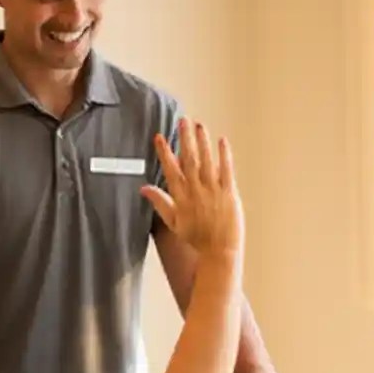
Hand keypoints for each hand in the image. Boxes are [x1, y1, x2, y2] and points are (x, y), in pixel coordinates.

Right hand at [140, 118, 242, 255]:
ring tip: (199, 125)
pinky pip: (227, 170)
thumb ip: (159, 202)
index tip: (159, 137)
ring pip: (207, 161)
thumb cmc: (196, 238)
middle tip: (182, 121)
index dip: (164, 152)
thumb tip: (143, 189)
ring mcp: (213, 191)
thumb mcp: (173, 222)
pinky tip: (222, 141)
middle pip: (189, 160)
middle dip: (185, 139)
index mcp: (181, 197)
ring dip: (203, 142)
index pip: (170, 170)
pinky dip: (224, 155)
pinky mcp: (229, 193)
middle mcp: (196, 191)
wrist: (219, 252)